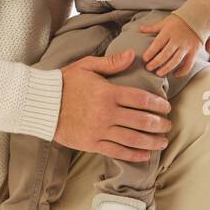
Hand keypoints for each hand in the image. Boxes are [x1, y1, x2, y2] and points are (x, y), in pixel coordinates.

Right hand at [55, 50, 171, 160]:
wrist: (41, 104)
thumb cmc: (64, 83)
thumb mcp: (87, 66)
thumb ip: (111, 62)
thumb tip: (132, 55)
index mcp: (108, 93)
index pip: (142, 100)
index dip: (159, 104)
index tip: (167, 107)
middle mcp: (106, 113)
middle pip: (142, 121)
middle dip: (160, 124)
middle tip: (168, 125)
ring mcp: (100, 130)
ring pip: (133, 139)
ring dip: (152, 142)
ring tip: (163, 142)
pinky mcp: (92, 144)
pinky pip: (117, 151)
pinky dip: (133, 154)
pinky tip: (145, 154)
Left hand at [138, 14, 204, 78]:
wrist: (199, 17)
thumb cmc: (180, 20)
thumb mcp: (165, 22)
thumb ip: (153, 27)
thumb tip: (140, 29)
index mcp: (168, 31)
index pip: (158, 43)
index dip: (150, 52)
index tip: (144, 59)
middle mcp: (177, 39)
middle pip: (165, 54)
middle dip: (156, 62)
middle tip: (148, 68)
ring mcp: (186, 46)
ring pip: (175, 60)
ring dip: (166, 68)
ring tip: (158, 73)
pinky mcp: (194, 51)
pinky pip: (188, 64)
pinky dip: (182, 71)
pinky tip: (175, 74)